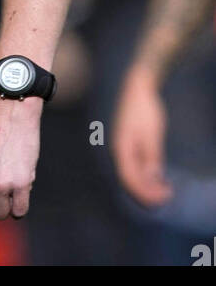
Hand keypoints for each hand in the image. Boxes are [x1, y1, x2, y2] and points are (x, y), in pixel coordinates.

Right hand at [111, 65, 172, 205]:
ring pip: (132, 173)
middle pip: (129, 178)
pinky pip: (134, 165)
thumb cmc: (144, 109)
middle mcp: (118, 150)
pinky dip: (145, 174)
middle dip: (147, 191)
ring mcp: (122, 146)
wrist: (137, 88)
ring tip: (165, 189)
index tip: (162, 197)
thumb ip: (151, 156)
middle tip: (167, 195)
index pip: (129, 178)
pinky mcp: (128, 143)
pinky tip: (157, 176)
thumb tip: (152, 178)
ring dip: (147, 184)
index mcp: (121, 148)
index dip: (145, 192)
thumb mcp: (152, 133)